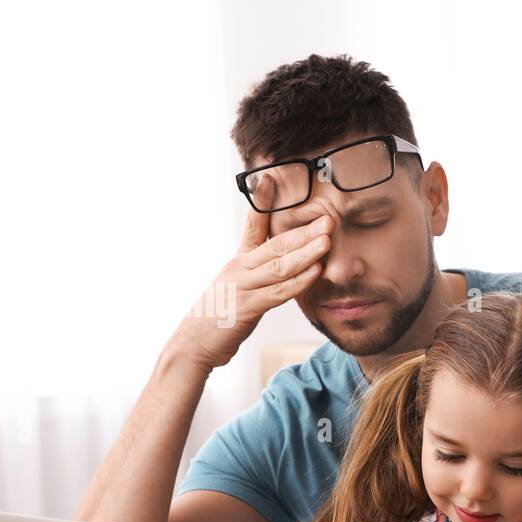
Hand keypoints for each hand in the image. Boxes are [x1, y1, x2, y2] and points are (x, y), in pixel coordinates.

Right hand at [173, 175, 333, 371]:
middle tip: (328, 217)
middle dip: (304, 230)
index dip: (262, 201)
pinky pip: (278, 292)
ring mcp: (243, 287)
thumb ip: (259, 274)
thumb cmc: (219, 317)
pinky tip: (315, 272)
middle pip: (275, 244)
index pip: (253, 225)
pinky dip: (298, 281)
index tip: (271, 176)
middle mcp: (240, 268)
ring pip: (279, 265)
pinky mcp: (247, 308)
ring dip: (306, 252)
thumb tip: (283, 263)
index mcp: (239, 261)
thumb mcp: (238, 288)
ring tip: (327, 239)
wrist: (193, 344)